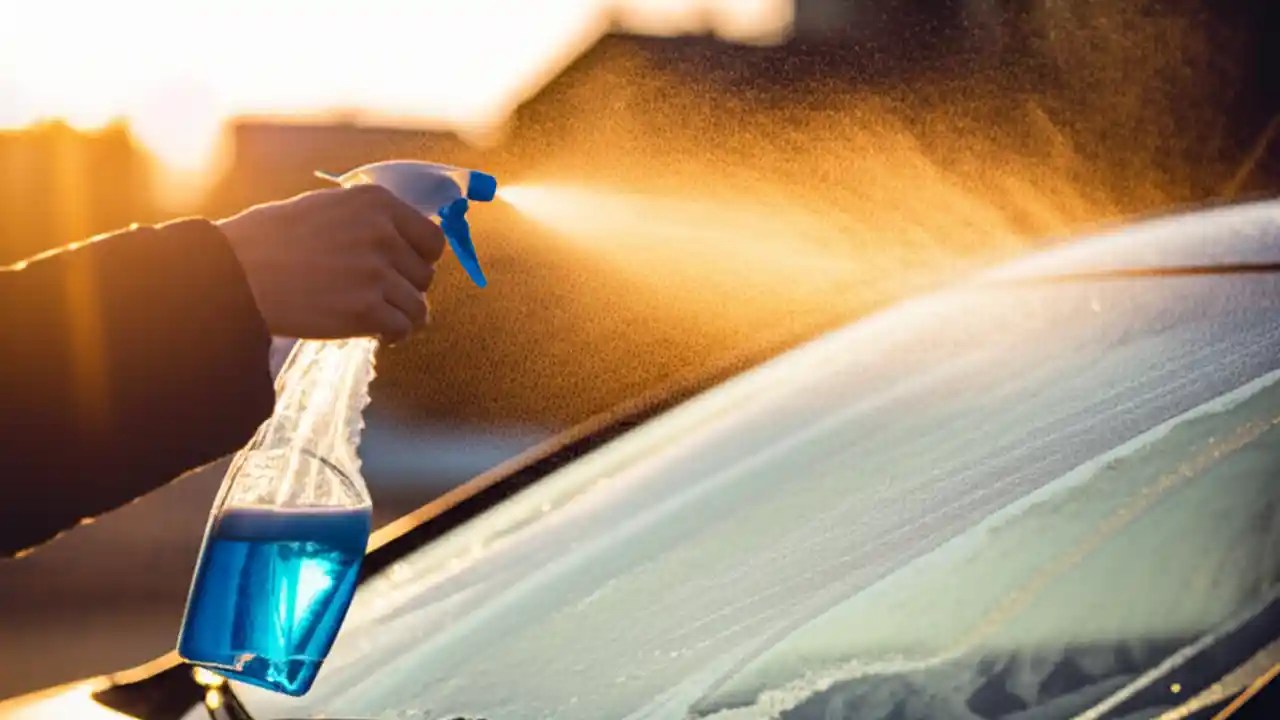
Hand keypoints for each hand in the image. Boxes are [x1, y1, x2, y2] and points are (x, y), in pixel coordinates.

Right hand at [219, 185, 443, 343]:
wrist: (236, 273)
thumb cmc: (269, 240)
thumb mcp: (325, 208)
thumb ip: (367, 221)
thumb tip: (402, 243)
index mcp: (376, 203)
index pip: (432, 238)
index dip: (421, 259)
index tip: (406, 269)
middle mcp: (382, 234)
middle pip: (425, 275)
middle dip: (407, 288)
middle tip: (381, 296)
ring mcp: (375, 273)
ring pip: (418, 305)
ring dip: (402, 316)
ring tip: (381, 319)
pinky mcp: (365, 309)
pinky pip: (402, 327)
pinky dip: (394, 335)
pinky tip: (379, 335)